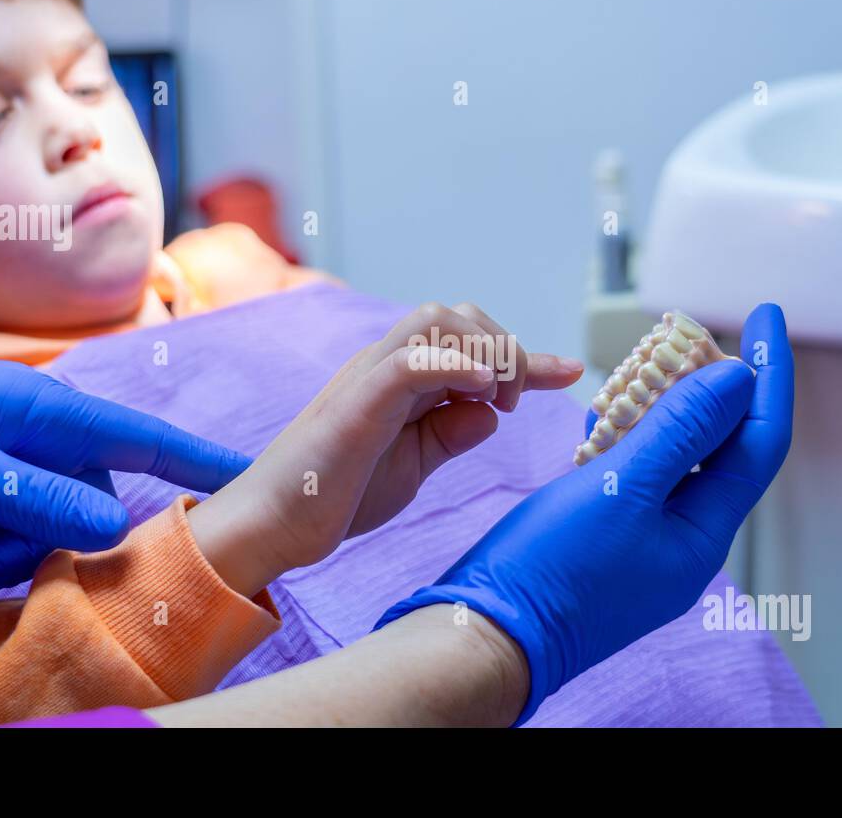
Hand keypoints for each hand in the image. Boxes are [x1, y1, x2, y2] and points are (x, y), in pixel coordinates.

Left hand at [0, 355, 250, 595]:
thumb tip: (112, 524)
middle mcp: (36, 429)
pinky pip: (15, 522)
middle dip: (57, 540)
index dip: (204, 462)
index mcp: (44, 409)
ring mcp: (6, 454)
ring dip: (16, 551)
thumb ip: (34, 497)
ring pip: (53, 516)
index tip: (260, 476)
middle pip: (94, 496)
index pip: (145, 439)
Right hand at [186, 302, 582, 592]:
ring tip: (500, 400)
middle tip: (517, 403)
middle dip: (505, 347)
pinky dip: (456, 367)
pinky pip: (411, 362)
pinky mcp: (357, 404)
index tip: (570, 373)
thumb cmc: (335, 495)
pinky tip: (484, 392)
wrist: (271, 526)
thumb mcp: (412, 464)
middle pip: (457, 315)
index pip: (467, 342)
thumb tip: (491, 410)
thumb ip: (449, 434)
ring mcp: (368, 378)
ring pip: (436, 322)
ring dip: (486, 352)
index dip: (525, 356)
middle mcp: (383, 365)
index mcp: (397, 378)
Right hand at [375, 304, 792, 723]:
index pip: (759, 441)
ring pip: (676, 457)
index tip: (766, 314)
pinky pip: (638, 474)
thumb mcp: (620, 487)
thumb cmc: (552, 570)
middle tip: (694, 331)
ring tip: (653, 360)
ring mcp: (645, 540)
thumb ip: (682, 430)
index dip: (768, 374)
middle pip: (721, 446)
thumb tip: (737, 378)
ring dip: (669, 405)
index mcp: (702, 533)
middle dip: (713, 384)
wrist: (489, 633)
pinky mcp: (608, 536)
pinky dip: (632, 434)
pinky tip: (609, 410)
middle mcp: (683, 538)